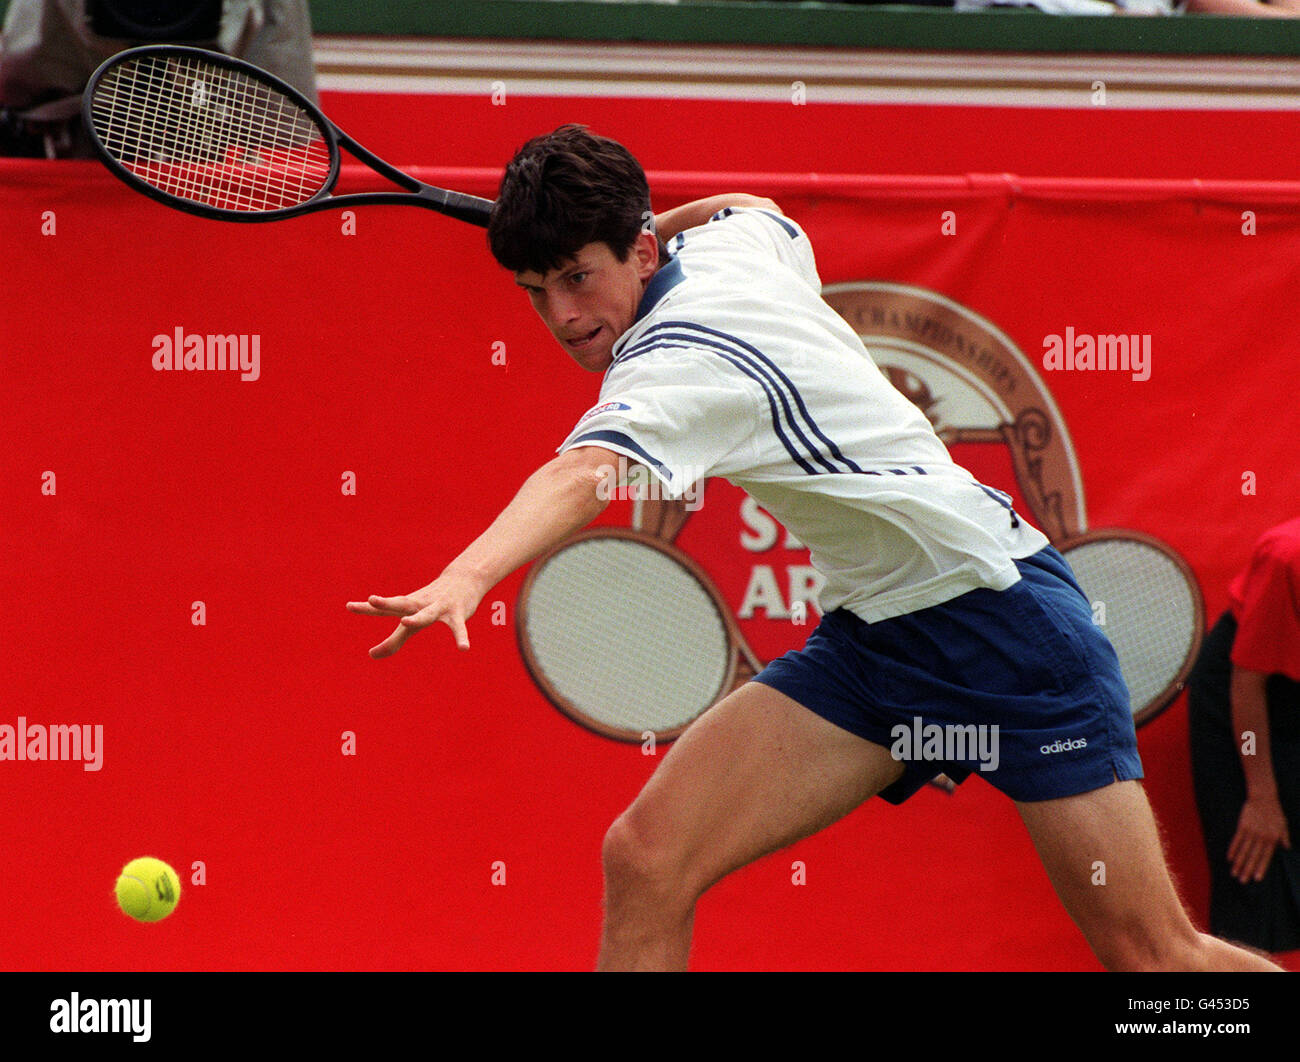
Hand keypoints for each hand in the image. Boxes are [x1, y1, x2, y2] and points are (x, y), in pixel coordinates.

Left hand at [346, 568, 483, 658]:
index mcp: (407, 605)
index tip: (349, 606)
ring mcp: (439, 607)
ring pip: (426, 613)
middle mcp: (420, 604)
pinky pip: (458, 627)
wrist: (464, 579)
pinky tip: (463, 648)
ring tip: (405, 622)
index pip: (384, 607)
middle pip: (401, 603)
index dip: (367, 607)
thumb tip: (371, 655)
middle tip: (373, 599)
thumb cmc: (432, 602)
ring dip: (417, 617)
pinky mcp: (457, 613)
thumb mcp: (413, 621)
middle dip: (387, 602)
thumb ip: (394, 640)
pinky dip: (461, 637)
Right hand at [1227, 793, 1291, 883]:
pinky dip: (1233, 849)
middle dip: (1247, 869)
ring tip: (1234, 873)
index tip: (1256, 879)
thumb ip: (1284, 838)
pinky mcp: (1242, 825)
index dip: (1261, 868)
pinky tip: (1229, 858)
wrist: (1263, 796)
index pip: (1266, 857)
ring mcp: (1251, 831)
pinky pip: (1237, 840)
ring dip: (1238, 863)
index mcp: (1273, 839)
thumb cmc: (1275, 812)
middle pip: (1253, 856)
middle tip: (1242, 881)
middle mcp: (1262, 837)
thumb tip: (1287, 849)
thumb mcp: (1284, 825)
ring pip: (1244, 850)